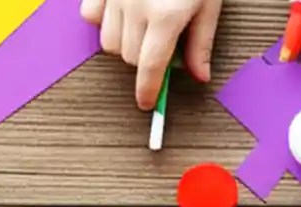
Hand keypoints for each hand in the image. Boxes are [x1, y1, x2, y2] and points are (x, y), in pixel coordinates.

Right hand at [80, 0, 221, 109]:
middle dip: (143, 60)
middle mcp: (136, 7)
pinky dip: (103, 20)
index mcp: (167, 16)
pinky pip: (90, 15)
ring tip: (143, 26)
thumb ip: (201, 40)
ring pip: (107, 41)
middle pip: (128, 58)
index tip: (147, 103)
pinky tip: (121, 11)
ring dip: (124, 42)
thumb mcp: (210, 2)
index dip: (148, 91)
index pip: (151, 68)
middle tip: (162, 44)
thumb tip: (199, 75)